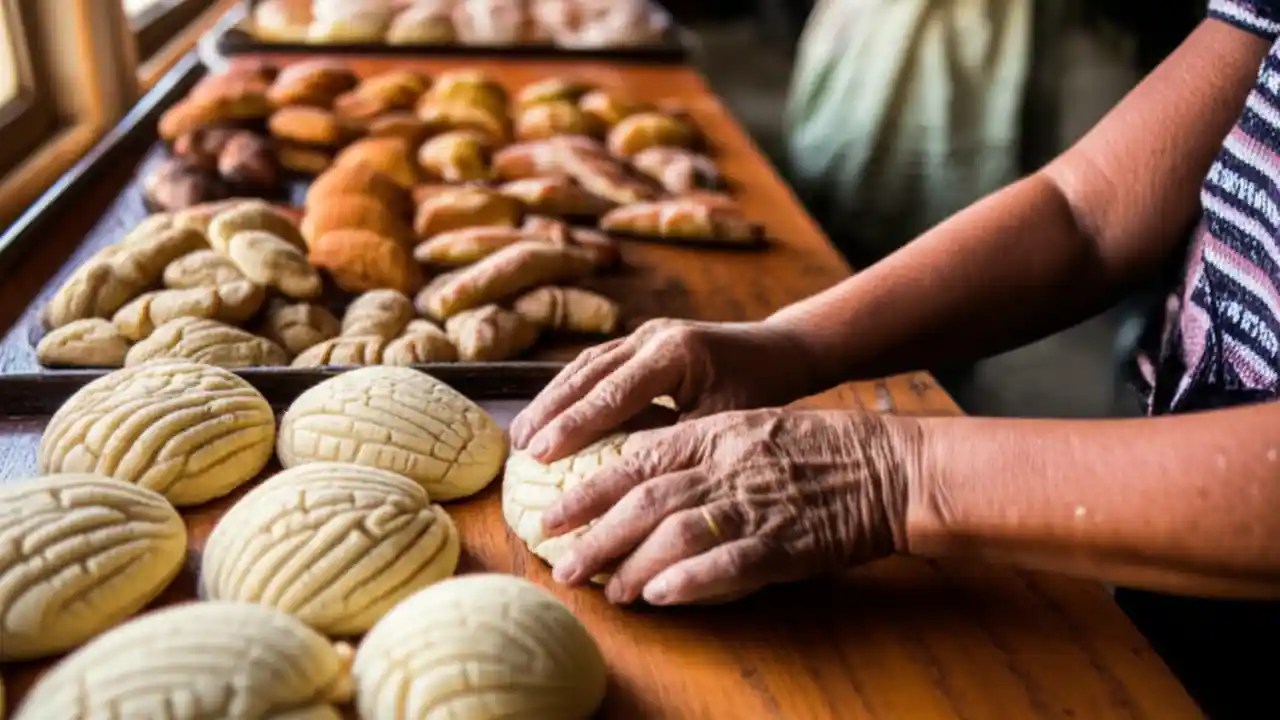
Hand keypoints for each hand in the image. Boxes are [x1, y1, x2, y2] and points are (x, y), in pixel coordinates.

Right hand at [510, 319, 820, 461]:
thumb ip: (676, 442)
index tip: (540, 454)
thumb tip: (626, 480)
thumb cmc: (760, 392)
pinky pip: (595, 363)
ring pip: (585, 365)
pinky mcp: (640, 339)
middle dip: (550, 411)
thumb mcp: (723, 422)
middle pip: (588, 374)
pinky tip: (549, 413)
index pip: (613, 394)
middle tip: (518, 447)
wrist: (780, 350)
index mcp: (675, 354)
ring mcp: (644, 333)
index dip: (574, 426)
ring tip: (522, 435)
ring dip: (552, 399)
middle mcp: (652, 336)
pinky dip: (569, 389)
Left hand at [543, 409, 920, 605]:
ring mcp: (753, 504)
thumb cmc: (819, 446)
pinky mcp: (784, 542)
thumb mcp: (750, 427)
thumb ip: (697, 449)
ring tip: (606, 590)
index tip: (553, 513)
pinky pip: (728, 563)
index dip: (590, 489)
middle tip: (562, 564)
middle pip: (643, 500)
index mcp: (715, 433)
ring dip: (632, 565)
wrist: (889, 465)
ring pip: (675, 533)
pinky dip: (690, 580)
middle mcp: (725, 465)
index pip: (636, 459)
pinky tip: (660, 597)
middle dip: (595, 534)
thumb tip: (639, 473)